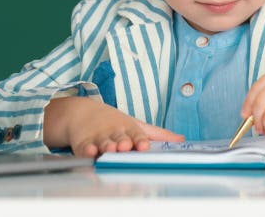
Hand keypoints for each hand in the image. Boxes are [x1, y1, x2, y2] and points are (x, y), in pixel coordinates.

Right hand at [43, 97, 183, 157]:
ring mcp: (98, 138)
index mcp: (129, 129)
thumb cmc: (114, 123)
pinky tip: (89, 152)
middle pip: (120, 138)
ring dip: (107, 146)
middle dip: (124, 143)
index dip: (140, 140)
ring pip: (103, 143)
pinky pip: (84, 148)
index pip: (137, 135)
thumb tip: (182, 140)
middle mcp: (114, 133)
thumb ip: (158, 135)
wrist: (82, 112)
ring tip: (111, 149)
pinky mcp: (82, 143)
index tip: (144, 146)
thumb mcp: (136, 125)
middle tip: (125, 146)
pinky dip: (86, 150)